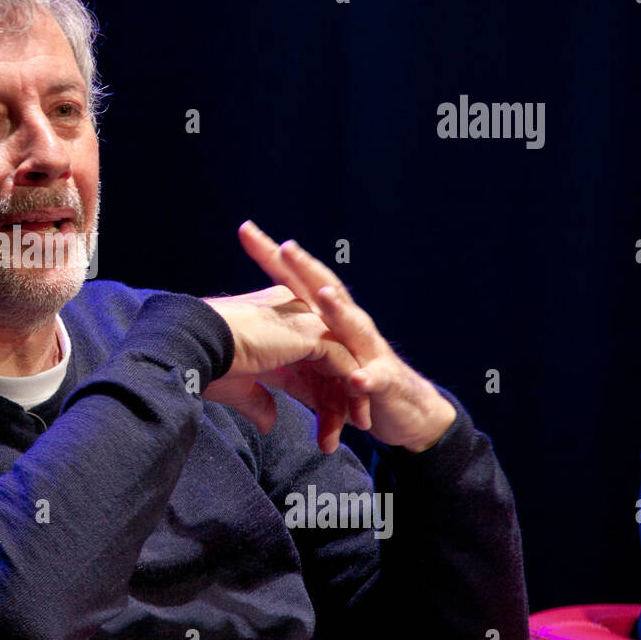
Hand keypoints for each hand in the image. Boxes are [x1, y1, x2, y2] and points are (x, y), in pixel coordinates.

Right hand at [202, 285, 362, 453]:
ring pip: (337, 361)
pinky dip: (351, 389)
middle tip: (334, 434)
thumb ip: (257, 401)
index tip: (319, 423)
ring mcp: (303, 320)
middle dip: (332, 397)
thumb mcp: (237, 387)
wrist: (196, 343)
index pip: (303, 359)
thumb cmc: (208, 362)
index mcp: (271, 323)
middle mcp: (290, 314)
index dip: (312, 391)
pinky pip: (343, 362)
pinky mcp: (312, 332)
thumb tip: (268, 424)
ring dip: (344, 397)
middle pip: (323, 360)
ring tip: (352, 429)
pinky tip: (351, 416)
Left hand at [237, 221, 457, 452]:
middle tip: (284, 246)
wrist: (400, 408)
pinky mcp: (384, 380)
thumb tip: (240, 339)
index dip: (272, 257)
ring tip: (324, 296)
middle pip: (324, 289)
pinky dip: (366, 378)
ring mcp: (368, 349)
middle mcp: (347, 325)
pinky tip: (357, 379)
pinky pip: (375, 378)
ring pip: (353, 325)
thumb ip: (282, 345)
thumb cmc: (349, 379)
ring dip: (338, 310)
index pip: (295, 281)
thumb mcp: (311, 361)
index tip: (245, 230)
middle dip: (305, 267)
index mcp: (323, 318)